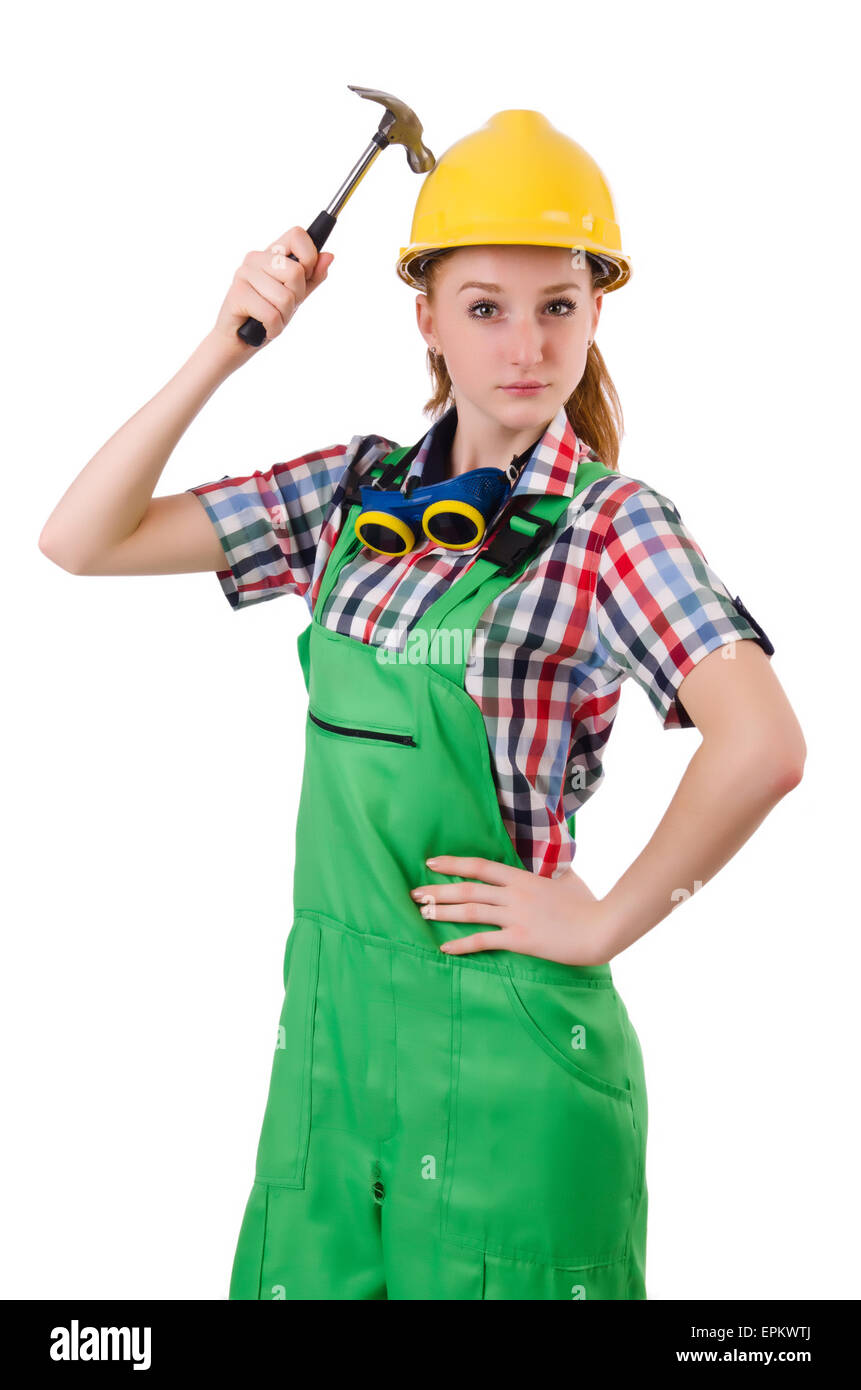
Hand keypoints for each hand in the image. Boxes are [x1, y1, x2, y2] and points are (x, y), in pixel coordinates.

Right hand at [211, 226, 333, 358]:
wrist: (238, 342)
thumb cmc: (266, 317)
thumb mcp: (295, 297)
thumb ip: (313, 278)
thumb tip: (329, 256)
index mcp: (271, 254)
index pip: (297, 235)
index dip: (309, 257)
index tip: (304, 278)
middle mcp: (256, 258)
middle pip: (295, 272)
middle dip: (296, 298)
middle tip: (282, 308)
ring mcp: (244, 274)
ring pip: (284, 297)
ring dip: (284, 318)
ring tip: (271, 320)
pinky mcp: (237, 294)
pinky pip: (271, 314)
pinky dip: (274, 328)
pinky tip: (265, 329)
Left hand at [410, 855, 615, 965]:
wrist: (601, 927)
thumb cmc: (588, 904)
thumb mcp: (567, 880)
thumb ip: (551, 875)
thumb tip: (549, 870)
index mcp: (522, 878)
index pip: (479, 866)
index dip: (453, 863)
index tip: (431, 863)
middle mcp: (513, 895)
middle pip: (467, 889)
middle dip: (437, 891)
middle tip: (414, 894)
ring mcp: (515, 917)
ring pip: (470, 912)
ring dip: (443, 913)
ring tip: (422, 914)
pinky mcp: (520, 940)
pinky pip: (484, 941)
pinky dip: (462, 945)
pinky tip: (445, 948)